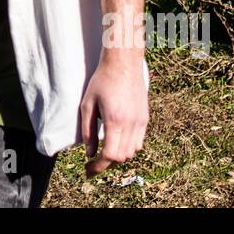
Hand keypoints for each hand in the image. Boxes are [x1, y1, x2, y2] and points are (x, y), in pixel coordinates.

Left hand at [79, 53, 148, 176]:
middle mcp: (131, 124)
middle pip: (122, 157)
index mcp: (115, 121)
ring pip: (132, 152)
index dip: (98, 167)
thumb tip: (89, 153)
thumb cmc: (102, 80)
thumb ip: (88, 130)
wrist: (123, 63)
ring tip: (104, 152)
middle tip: (93, 163)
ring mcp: (141, 121)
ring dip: (118, 155)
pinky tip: (117, 141)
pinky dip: (128, 147)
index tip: (88, 170)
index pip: (110, 155)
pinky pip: (139, 142)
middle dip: (106, 163)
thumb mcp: (87, 104)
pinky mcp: (145, 118)